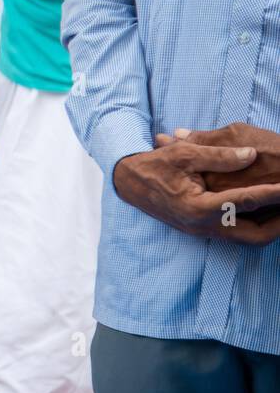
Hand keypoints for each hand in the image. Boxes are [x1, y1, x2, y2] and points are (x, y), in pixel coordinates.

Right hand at [113, 139, 279, 243]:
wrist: (128, 182)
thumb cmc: (154, 165)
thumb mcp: (184, 153)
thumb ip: (219, 155)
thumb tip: (250, 154)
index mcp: (197, 206)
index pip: (244, 202)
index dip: (271, 194)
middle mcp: (202, 225)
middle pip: (254, 236)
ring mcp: (202, 230)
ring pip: (248, 239)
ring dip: (270, 228)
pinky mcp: (202, 229)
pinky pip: (237, 234)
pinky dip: (255, 225)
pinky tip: (265, 212)